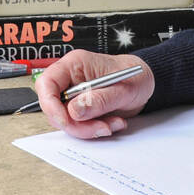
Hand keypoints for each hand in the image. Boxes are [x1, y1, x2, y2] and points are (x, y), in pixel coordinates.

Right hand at [34, 49, 154, 139]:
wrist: (147, 83)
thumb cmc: (135, 77)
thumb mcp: (123, 90)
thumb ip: (99, 100)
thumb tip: (74, 111)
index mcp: (75, 64)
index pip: (46, 83)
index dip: (50, 104)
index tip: (65, 121)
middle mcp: (70, 79)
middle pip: (54, 106)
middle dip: (76, 123)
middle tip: (100, 127)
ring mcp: (74, 94)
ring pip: (66, 119)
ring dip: (88, 128)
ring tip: (113, 123)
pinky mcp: (80, 108)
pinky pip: (77, 125)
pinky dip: (94, 129)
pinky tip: (113, 122)